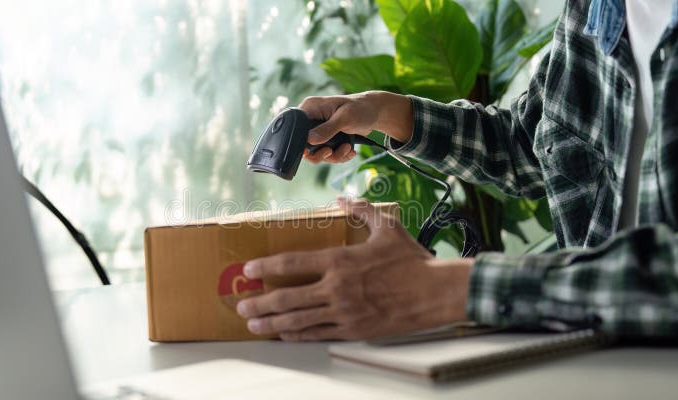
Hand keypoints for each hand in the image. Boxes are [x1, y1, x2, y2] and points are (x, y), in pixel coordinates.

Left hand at [236, 197, 473, 340]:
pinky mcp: (354, 330)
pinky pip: (318, 334)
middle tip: (241, 306)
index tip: (248, 270)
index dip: (266, 267)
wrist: (436, 293)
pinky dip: (297, 334)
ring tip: (253, 324)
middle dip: (259, 303)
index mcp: (341, 261)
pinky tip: (284, 333)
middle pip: (287, 298)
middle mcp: (337, 289)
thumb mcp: (387, 227)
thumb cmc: (412, 260)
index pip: (292, 263)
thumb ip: (361, 211)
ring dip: (272, 322)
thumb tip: (342, 199)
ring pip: (298, 321)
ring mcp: (344, 313)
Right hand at [299, 91, 413, 163]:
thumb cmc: (360, 109)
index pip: (295, 127)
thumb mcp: (344, 118)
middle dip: (320, 153)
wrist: (375, 113)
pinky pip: (328, 154)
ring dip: (334, 155)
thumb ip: (327, 129)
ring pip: (317, 152)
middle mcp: (312, 119)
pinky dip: (339, 155)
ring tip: (347, 149)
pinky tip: (350, 150)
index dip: (301, 142)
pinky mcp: (328, 138)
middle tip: (331, 152)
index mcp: (310, 108)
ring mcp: (320, 130)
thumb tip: (310, 140)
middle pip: (304, 144)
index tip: (312, 150)